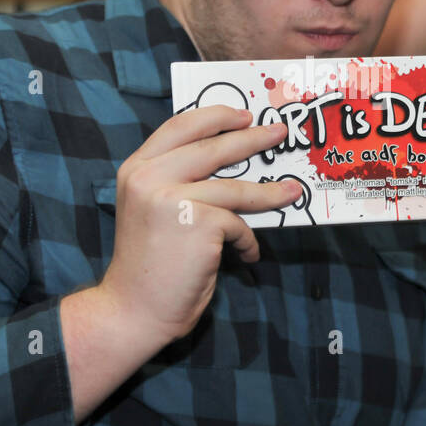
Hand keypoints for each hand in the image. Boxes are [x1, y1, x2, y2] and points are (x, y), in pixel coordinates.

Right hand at [98, 105, 300, 345]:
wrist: (132, 310)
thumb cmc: (150, 265)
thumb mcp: (153, 210)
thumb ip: (177, 181)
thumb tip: (231, 163)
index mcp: (136, 169)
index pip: (179, 127)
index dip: (215, 116)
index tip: (243, 115)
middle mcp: (149, 178)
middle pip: (212, 147)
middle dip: (252, 139)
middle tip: (279, 133)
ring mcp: (171, 198)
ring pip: (234, 187)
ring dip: (269, 193)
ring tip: (293, 192)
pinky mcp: (196, 223)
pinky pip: (237, 224)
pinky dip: (247, 241)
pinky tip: (246, 255)